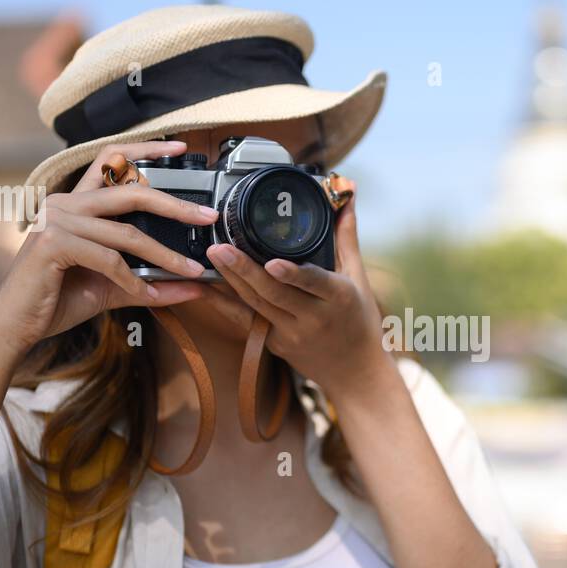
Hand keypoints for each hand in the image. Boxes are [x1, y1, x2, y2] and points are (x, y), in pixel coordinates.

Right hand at [0, 141, 213, 357]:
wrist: (17, 324)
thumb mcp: (112, 285)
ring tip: (192, 270)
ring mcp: (57, 221)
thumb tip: (195, 285)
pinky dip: (134, 282)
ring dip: (165, 256)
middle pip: (130, 190)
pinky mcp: (53, 244)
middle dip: (175, 204)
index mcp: (75, 202)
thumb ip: (149, 281)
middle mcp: (65, 203)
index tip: (179, 148)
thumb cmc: (59, 298)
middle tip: (207, 216)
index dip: (145, 150)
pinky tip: (149, 295)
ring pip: (127, 233)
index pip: (111, 160)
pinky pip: (109, 260)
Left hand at [199, 176, 392, 399]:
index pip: (314, 283)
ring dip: (231, 281)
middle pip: (275, 294)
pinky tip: (205, 288)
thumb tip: (348, 194)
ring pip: (257, 306)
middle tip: (221, 248)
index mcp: (338, 298)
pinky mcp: (275, 345)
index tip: (273, 262)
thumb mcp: (359, 278)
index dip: (292, 274)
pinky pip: (247, 321)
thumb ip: (346, 236)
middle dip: (245, 271)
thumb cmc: (361, 321)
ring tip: (212, 256)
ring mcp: (292, 334)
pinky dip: (224, 304)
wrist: (357, 373)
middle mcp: (314, 318)